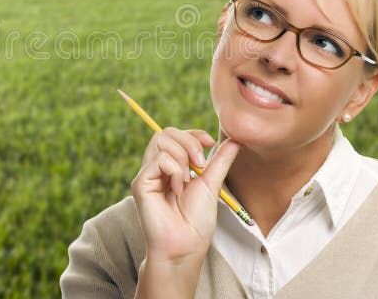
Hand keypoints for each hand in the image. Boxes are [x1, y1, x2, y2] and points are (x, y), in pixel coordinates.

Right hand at [131, 127, 241, 263]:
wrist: (186, 245)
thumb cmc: (196, 221)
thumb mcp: (212, 183)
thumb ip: (220, 160)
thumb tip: (236, 140)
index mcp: (171, 166)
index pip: (175, 134)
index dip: (193, 133)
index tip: (210, 143)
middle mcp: (156, 167)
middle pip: (166, 132)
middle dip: (189, 141)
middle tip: (201, 164)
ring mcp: (147, 174)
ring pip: (161, 140)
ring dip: (182, 156)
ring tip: (187, 181)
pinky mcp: (141, 183)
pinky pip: (159, 159)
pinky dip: (175, 171)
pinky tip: (177, 190)